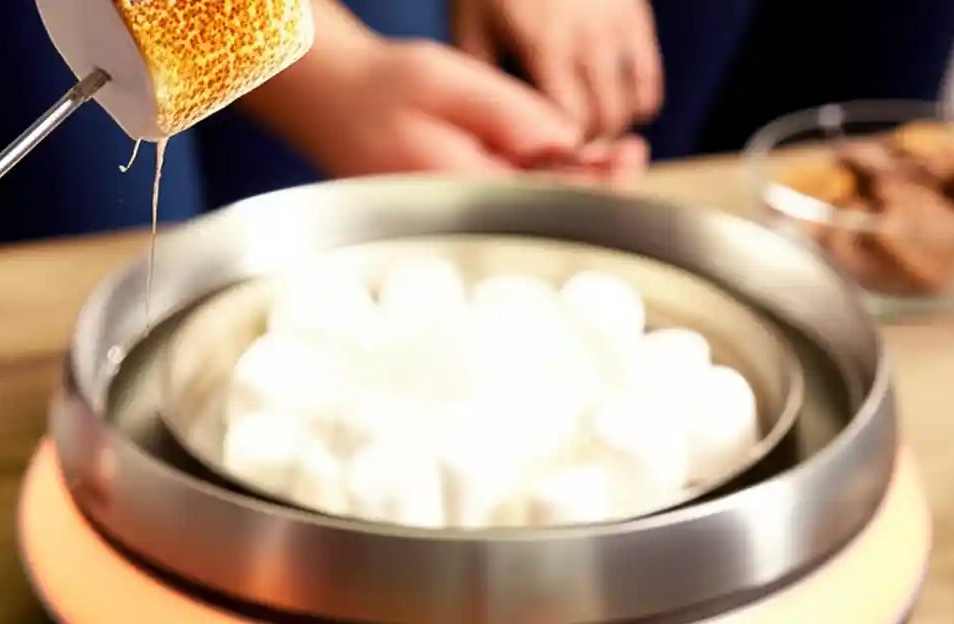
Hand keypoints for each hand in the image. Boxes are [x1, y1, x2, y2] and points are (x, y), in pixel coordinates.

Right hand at [243, 32, 643, 183]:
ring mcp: (449, 213)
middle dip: (590, 186)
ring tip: (612, 157)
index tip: (628, 159)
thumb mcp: (447, 80)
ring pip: (522, 207)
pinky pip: (500, 199)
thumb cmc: (378, 85)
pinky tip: (562, 161)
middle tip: (632, 156)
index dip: (593, 184)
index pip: (542, 199)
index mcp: (458, 188)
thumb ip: (509, 116)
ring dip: (566, 183)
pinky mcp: (445, 202)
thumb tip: (567, 143)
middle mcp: (455, 213)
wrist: (322, 96)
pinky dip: (535, 181)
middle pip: (539, 212)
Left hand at [453, 0, 662, 138]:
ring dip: (610, 128)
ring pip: (629, 108)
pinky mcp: (636, 18)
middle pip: (602, 121)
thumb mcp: (471, 19)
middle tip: (563, 152)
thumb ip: (478, 72)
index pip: (565, 122)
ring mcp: (617, 28)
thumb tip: (482, 121)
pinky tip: (617, 106)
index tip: (542, 158)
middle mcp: (587, 38)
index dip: (557, 150)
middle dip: (584, 145)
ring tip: (586, 131)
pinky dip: (638, 103)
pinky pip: (650, 80)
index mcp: (543, 43)